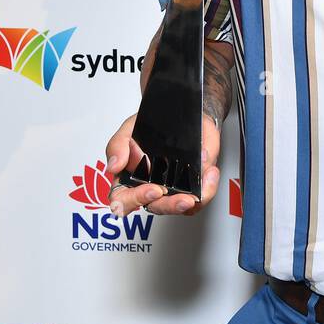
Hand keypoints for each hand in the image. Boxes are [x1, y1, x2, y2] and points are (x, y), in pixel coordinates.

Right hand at [103, 112, 222, 216]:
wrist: (185, 116)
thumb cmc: (153, 126)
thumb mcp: (129, 128)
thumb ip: (117, 145)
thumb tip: (114, 166)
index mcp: (129, 179)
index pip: (123, 200)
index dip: (135, 200)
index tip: (153, 189)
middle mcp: (149, 188)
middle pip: (154, 208)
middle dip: (169, 205)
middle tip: (182, 198)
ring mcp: (172, 189)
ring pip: (179, 208)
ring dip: (192, 201)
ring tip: (200, 188)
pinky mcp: (192, 186)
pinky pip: (199, 199)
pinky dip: (207, 189)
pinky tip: (210, 173)